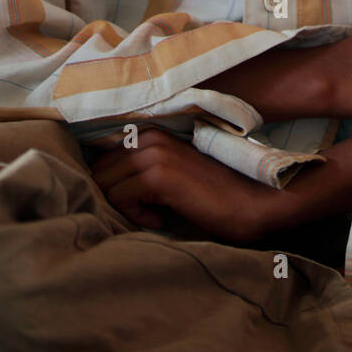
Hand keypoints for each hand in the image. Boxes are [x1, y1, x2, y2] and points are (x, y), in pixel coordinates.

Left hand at [89, 128, 277, 245]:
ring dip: (126, 207)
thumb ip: (142, 170)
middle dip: (117, 196)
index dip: (116, 186)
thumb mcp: (173, 174)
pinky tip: (162, 218)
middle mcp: (148, 137)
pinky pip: (120, 198)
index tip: (143, 201)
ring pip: (106, 185)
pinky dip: (136, 215)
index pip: (103, 159)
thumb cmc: (213, 195)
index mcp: (151, 133)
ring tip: (157, 213)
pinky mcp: (157, 175)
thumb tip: (105, 185)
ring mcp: (153, 154)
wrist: (251, 202)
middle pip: (99, 172)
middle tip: (148, 209)